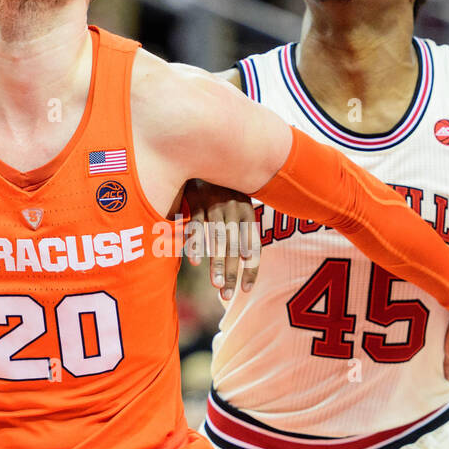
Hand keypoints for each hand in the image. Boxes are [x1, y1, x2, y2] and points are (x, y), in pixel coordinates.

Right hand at [182, 179, 260, 300]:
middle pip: (236, 246)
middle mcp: (235, 208)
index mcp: (248, 212)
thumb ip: (241, 229)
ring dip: (217, 263)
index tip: (245, 289)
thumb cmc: (223, 189)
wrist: (207, 153)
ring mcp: (215, 202)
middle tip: (227, 295)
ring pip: (218, 238)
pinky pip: (196, 224)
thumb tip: (245, 260)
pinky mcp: (196, 198)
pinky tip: (194, 262)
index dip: (251, 269)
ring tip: (216, 285)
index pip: (253, 246)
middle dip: (232, 272)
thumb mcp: (237, 205)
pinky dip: (195, 243)